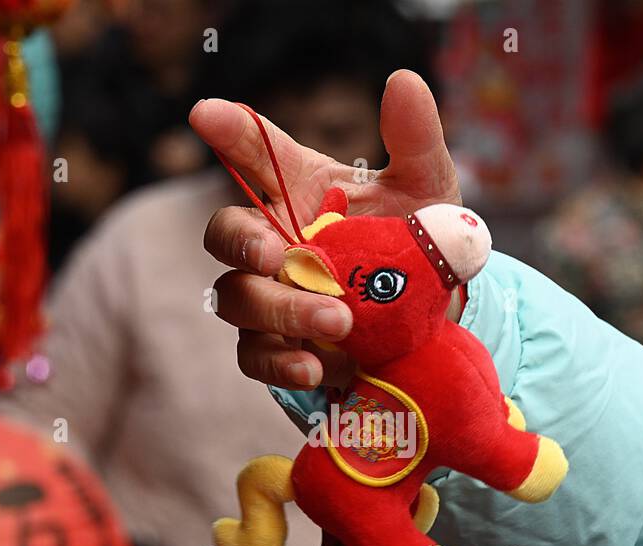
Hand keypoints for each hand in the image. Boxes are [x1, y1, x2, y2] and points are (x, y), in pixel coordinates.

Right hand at [188, 70, 460, 389]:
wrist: (437, 323)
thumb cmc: (419, 245)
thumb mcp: (428, 190)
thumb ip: (415, 139)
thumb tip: (403, 80)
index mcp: (302, 190)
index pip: (256, 152)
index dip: (230, 132)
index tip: (205, 114)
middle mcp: (276, 242)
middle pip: (224, 234)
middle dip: (241, 241)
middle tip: (276, 253)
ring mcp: (271, 297)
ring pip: (238, 299)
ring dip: (282, 311)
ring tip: (340, 322)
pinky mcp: (281, 349)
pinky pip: (256, 356)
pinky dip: (283, 364)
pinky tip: (321, 367)